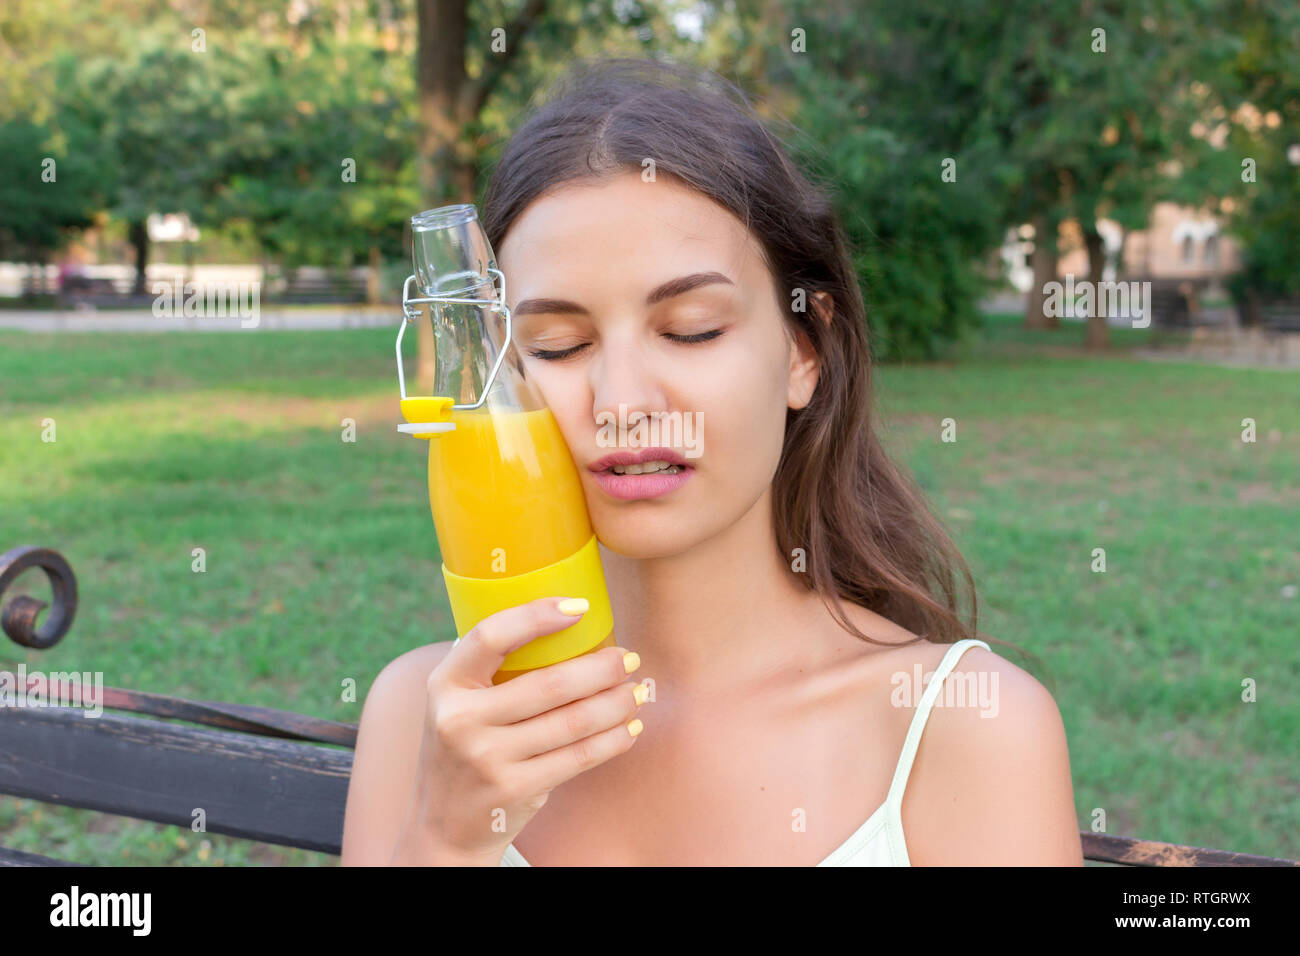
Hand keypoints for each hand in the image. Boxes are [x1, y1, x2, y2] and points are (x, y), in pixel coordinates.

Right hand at [392, 596, 646, 864]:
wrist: (443, 826)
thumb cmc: (464, 748)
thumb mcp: (458, 703)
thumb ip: (494, 671)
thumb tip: (570, 629)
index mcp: (446, 684)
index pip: (491, 636)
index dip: (537, 616)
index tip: (580, 607)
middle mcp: (461, 719)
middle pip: (550, 683)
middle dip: (602, 667)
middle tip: (629, 657)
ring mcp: (488, 758)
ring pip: (573, 721)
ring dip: (616, 703)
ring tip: (637, 691)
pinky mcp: (515, 789)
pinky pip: (579, 757)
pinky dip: (612, 740)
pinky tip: (629, 728)